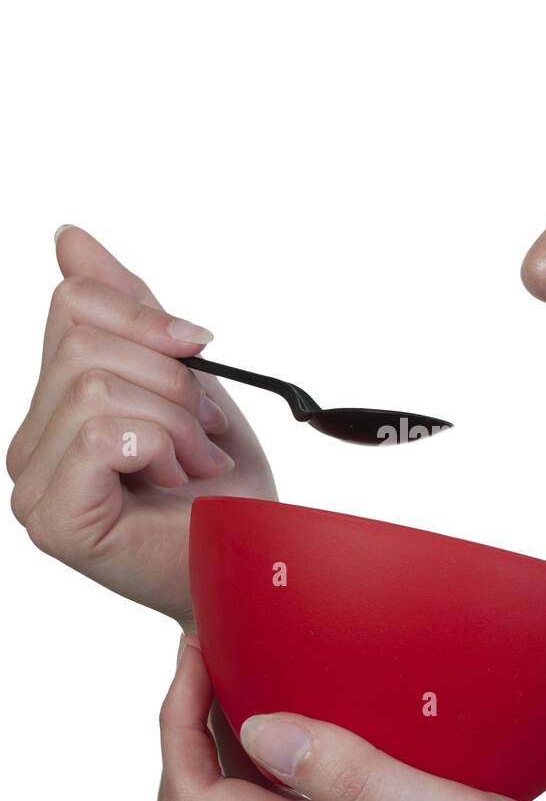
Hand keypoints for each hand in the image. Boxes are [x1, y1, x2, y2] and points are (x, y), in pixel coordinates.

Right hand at [7, 225, 276, 627]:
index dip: (149, 319)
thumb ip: (128, 311)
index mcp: (54, 411)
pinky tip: (176, 483)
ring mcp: (34, 487)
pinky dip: (159, 446)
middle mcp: (29, 448)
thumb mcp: (185, 379)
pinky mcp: (55, 520)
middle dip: (171, 380)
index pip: (72, 305)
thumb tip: (68, 237)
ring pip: (95, 384)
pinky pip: (100, 431)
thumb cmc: (227, 488)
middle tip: (202, 436)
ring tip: (194, 465)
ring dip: (175, 420)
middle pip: (83, 340)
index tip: (199, 356)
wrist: (261, 563)